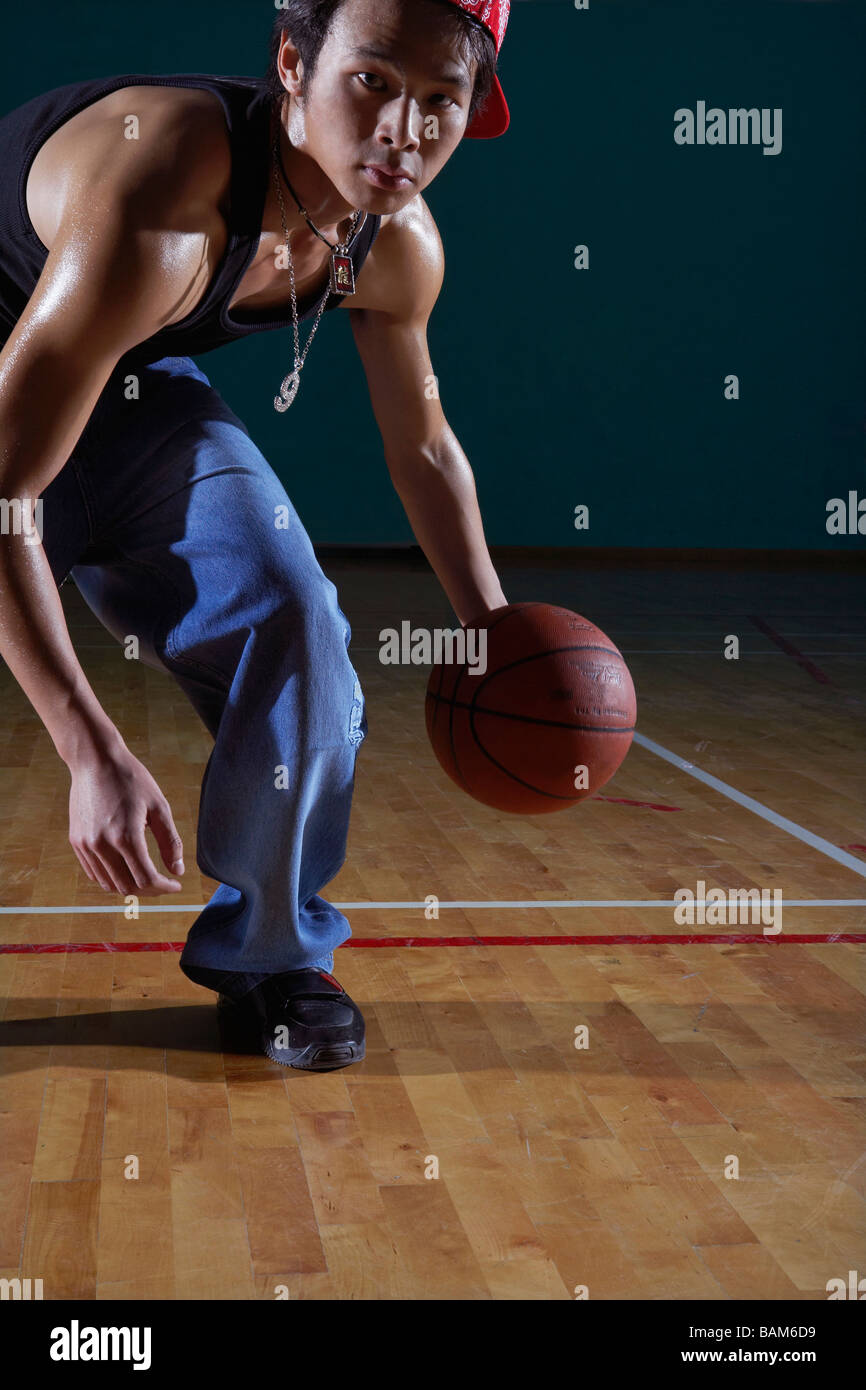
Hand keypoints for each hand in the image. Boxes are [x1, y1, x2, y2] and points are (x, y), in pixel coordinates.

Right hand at [68, 741, 184, 894]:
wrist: (94, 760)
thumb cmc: (131, 779)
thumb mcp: (159, 806)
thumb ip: (170, 841)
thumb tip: (178, 871)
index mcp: (126, 836)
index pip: (147, 879)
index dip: (164, 887)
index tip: (176, 885)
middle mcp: (102, 845)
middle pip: (128, 887)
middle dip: (150, 890)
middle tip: (164, 883)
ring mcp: (86, 844)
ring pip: (109, 884)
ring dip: (131, 886)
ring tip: (147, 876)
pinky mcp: (76, 841)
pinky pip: (94, 872)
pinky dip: (112, 877)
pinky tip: (126, 868)